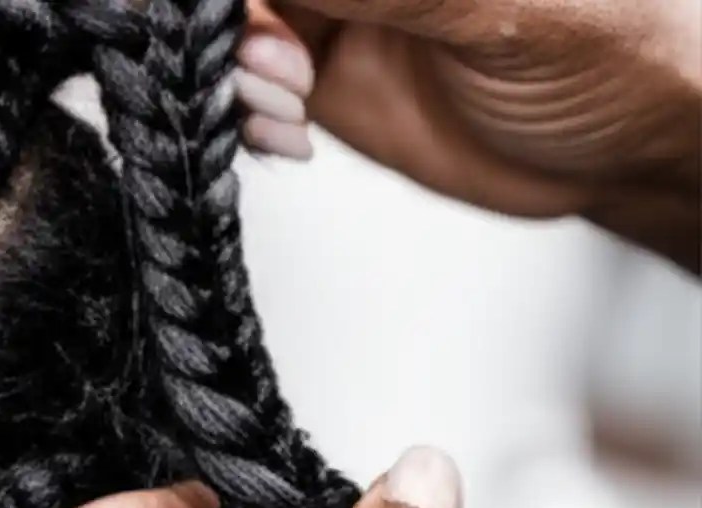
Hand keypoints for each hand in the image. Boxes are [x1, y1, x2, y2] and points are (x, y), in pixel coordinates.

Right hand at [238, 0, 700, 271]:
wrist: (621, 149)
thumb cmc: (608, 51)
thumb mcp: (497, 8)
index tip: (230, 18)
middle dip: (235, 27)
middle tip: (276, 67)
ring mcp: (334, 16)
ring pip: (234, 32)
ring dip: (235, 74)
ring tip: (285, 103)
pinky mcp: (321, 82)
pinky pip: (250, 91)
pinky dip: (247, 116)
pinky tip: (287, 133)